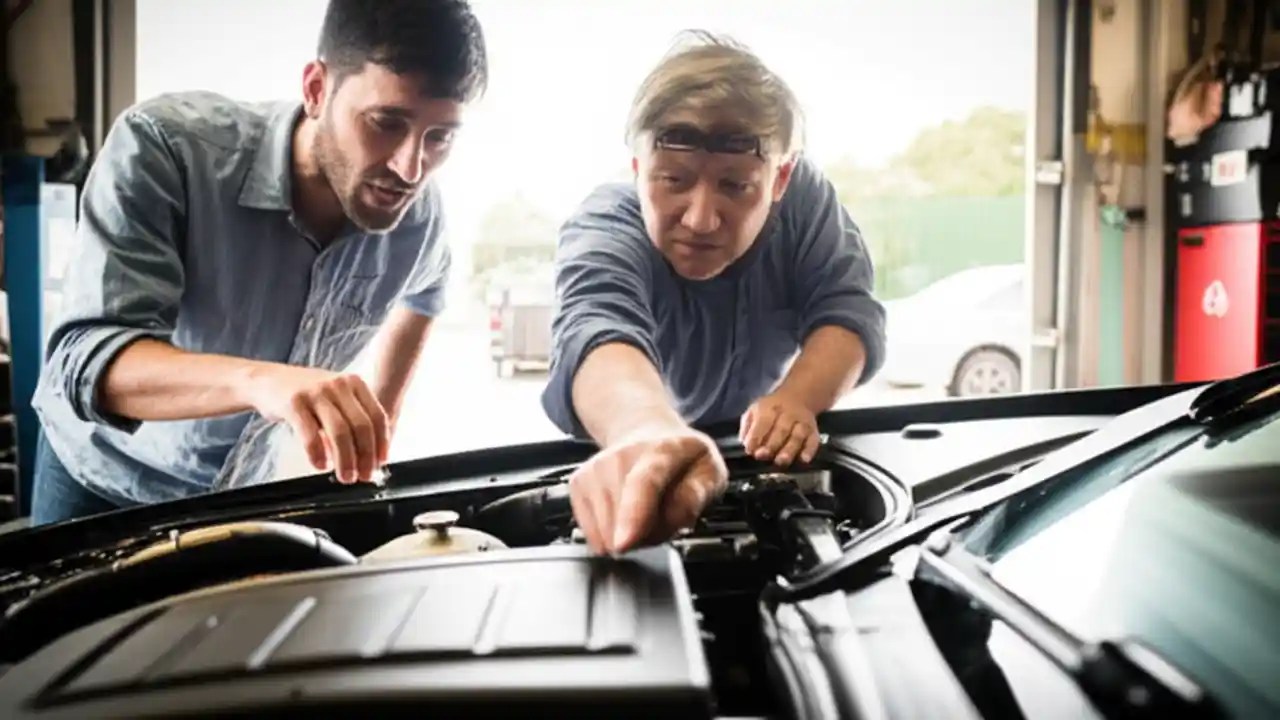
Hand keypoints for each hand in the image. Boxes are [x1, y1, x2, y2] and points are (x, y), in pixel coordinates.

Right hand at [247, 365, 389, 483]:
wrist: (266, 381)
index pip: (378, 416)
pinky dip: (318, 455)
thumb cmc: (307, 396)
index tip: (380, 463)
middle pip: (362, 426)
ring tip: (345, 476)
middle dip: (365, 456)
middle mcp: (338, 384)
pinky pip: (311, 435)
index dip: (382, 443)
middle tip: (363, 476)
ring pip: (340, 432)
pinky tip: (321, 465)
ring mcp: (316, 392)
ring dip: (346, 460)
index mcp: (355, 382)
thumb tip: (371, 455)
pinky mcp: (294, 403)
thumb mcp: (335, 397)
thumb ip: (353, 418)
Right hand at [568, 424, 727, 554]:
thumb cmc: (681, 460)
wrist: (647, 435)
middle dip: (649, 535)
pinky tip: (625, 514)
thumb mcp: (710, 472)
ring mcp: (595, 470)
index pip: (644, 483)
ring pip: (606, 533)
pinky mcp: (577, 484)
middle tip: (665, 514)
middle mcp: (621, 456)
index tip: (624, 543)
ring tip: (646, 511)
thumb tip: (678, 517)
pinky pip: (592, 535)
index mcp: (662, 450)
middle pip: (623, 520)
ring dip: (631, 536)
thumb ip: (697, 495)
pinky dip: (611, 534)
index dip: (634, 516)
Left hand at [739, 391, 819, 466]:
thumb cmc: (771, 410)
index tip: (750, 449)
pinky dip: (810, 450)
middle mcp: (788, 414)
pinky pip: (813, 440)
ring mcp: (802, 422)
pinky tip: (804, 459)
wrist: (798, 397)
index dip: (756, 436)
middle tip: (762, 456)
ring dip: (790, 449)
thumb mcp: (754, 411)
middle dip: (771, 444)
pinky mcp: (813, 431)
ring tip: (781, 461)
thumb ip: (748, 426)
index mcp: (770, 408)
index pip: (763, 421)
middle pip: (781, 430)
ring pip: (797, 436)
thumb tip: (745, 443)